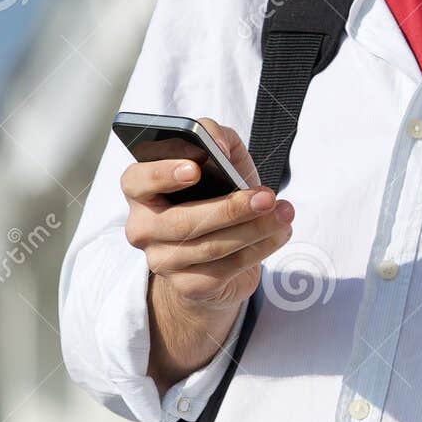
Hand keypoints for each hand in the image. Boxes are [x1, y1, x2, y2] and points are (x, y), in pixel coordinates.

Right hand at [121, 118, 293, 311]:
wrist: (218, 249)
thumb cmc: (214, 192)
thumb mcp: (216, 158)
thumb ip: (213, 136)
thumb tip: (220, 147)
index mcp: (141, 190)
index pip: (137, 181)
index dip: (162, 175)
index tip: (196, 169)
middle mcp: (143, 228)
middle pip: (182, 221)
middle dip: (230, 209)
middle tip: (267, 197)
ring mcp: (162, 261)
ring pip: (210, 247)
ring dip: (255, 229)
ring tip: (284, 212)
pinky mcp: (187, 286)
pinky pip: (224, 270)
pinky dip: (258, 250)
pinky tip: (278, 234)